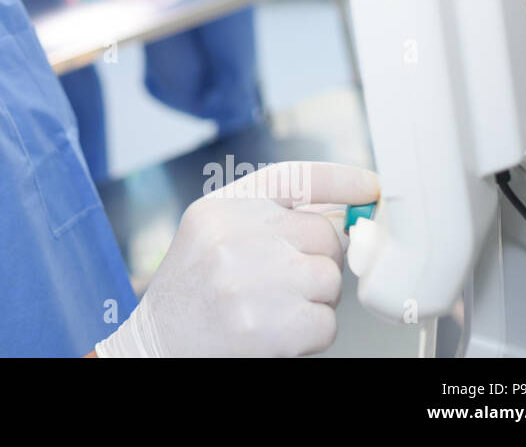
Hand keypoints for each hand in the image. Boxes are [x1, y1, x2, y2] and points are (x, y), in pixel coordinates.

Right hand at [95, 162, 379, 356]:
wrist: (156, 347)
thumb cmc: (189, 299)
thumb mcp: (212, 239)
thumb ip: (265, 220)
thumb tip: (338, 216)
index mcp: (219, 209)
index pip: (293, 178)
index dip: (340, 179)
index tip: (369, 187)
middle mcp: (233, 236)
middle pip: (324, 234)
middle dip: (318, 261)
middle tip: (285, 285)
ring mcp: (251, 279)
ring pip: (330, 279)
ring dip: (314, 301)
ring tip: (273, 310)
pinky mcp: (268, 324)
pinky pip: (326, 323)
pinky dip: (311, 335)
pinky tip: (276, 334)